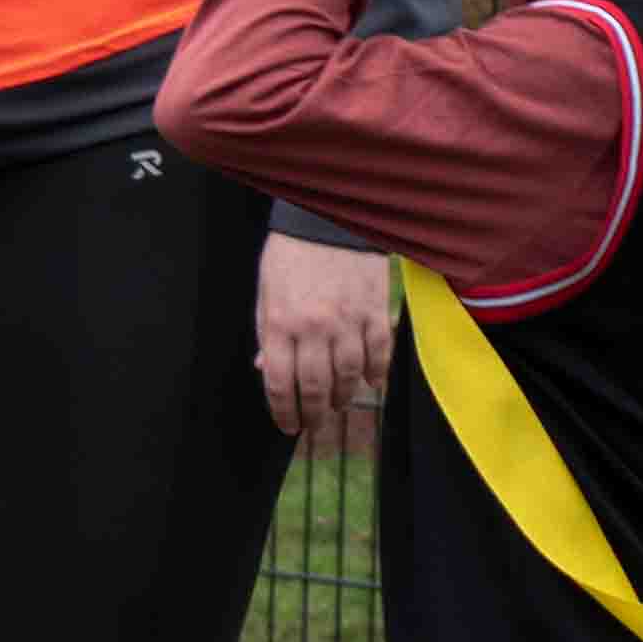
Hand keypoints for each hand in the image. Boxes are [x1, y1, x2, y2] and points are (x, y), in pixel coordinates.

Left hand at [257, 231, 397, 447]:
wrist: (329, 217)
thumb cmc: (291, 255)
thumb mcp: (265, 291)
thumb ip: (265, 332)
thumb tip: (263, 370)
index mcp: (280, 322)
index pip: (279, 382)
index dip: (283, 411)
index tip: (287, 425)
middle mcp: (314, 327)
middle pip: (315, 387)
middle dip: (312, 414)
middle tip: (312, 424)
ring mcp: (348, 321)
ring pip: (348, 377)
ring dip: (342, 398)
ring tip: (336, 405)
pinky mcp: (374, 311)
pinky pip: (378, 354)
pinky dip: (375, 374)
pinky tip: (369, 383)